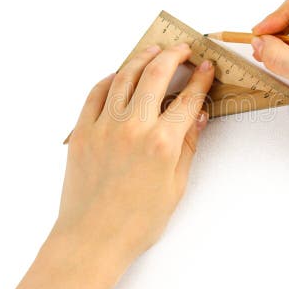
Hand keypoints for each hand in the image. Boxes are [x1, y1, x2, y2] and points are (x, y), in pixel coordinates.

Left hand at [54, 42, 213, 266]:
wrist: (92, 239)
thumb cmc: (136, 222)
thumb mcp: (176, 186)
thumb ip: (188, 146)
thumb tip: (197, 116)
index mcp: (162, 144)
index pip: (187, 100)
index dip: (200, 80)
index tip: (206, 68)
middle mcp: (133, 128)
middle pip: (156, 75)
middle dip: (173, 56)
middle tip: (183, 49)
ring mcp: (104, 127)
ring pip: (124, 77)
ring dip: (142, 59)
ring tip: (154, 50)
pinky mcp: (82, 132)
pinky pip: (96, 94)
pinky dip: (110, 79)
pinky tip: (120, 75)